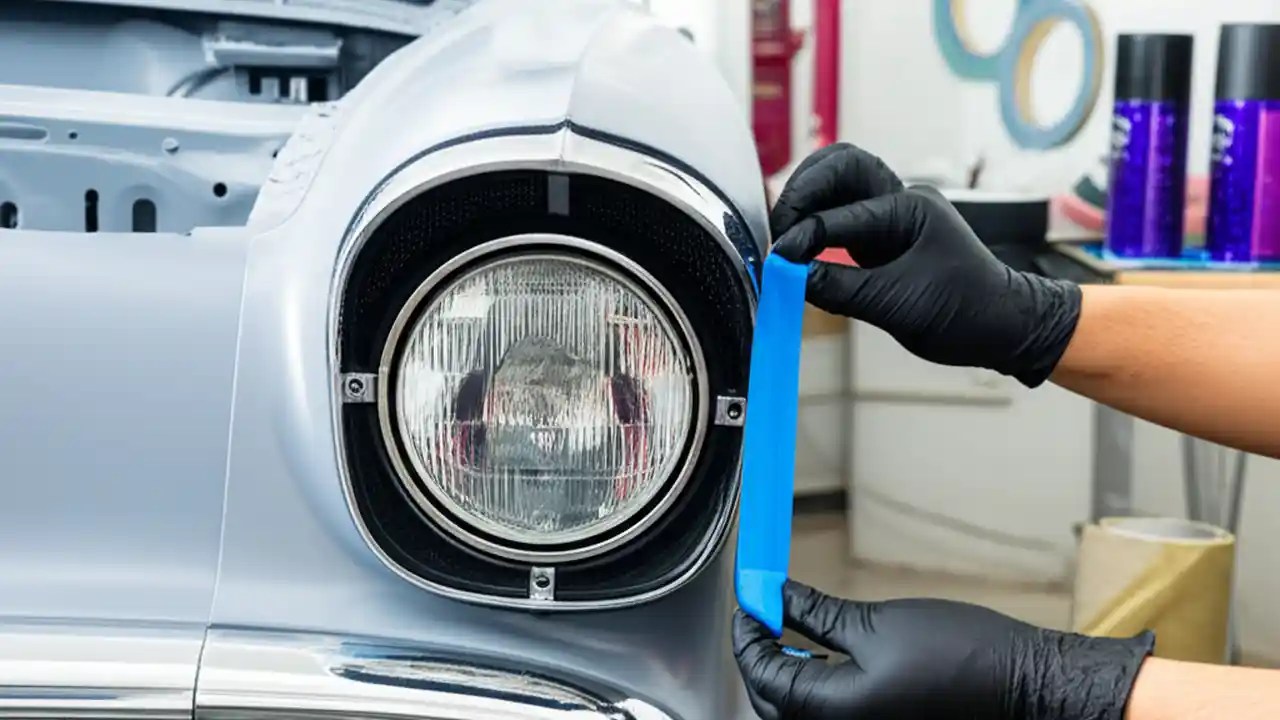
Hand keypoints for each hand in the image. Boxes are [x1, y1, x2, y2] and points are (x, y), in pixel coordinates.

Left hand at [733, 580, 1153, 719]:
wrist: (1027, 686)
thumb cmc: (962, 654)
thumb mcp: (876, 622)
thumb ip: (815, 613)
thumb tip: (777, 596)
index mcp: (832, 710)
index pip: (762, 674)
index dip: (748, 634)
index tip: (749, 603)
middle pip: (772, 701)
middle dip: (761, 658)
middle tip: (764, 615)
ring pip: (797, 714)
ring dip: (786, 676)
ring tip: (792, 632)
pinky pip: (828, 718)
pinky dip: (814, 690)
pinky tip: (825, 658)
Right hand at [771, 144, 1081, 386]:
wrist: (1004, 326)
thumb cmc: (967, 312)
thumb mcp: (898, 306)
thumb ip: (839, 289)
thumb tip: (790, 278)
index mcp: (912, 209)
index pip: (844, 215)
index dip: (807, 236)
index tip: (781, 260)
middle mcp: (901, 201)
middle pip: (841, 165)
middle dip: (804, 188)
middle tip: (779, 225)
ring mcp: (892, 215)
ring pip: (839, 182)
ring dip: (807, 197)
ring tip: (784, 229)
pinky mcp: (882, 236)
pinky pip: (840, 213)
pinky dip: (815, 221)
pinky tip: (799, 243)